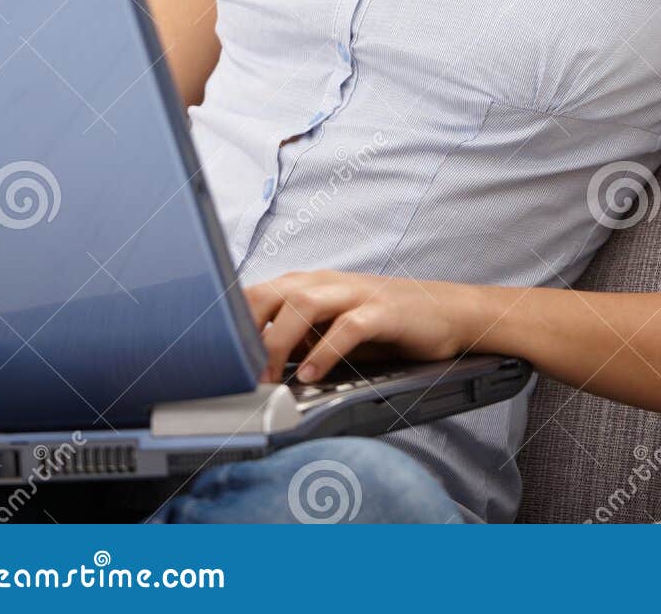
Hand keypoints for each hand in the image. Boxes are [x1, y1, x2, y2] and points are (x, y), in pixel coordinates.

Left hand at [243, 269, 491, 384]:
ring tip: (268, 377)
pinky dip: (326, 350)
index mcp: (310, 285)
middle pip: (273, 292)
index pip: (257, 293)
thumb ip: (297, 340)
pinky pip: (349, 326)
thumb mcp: (332, 329)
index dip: (230, 323)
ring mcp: (356, 293)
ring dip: (279, 341)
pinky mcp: (384, 310)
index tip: (212, 358)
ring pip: (304, 303)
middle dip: (246, 330)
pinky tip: (313, 374)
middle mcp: (328, 283)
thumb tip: (253, 368)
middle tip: (235, 372)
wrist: (448, 312)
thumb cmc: (385, 324)